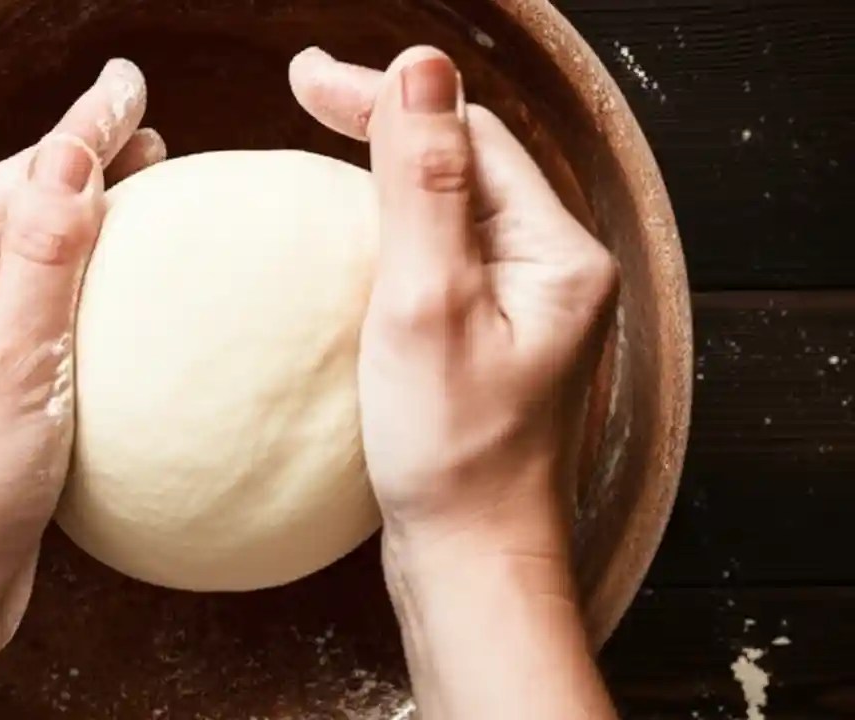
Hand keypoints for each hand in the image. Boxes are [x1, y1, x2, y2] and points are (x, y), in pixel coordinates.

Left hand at [0, 58, 165, 650]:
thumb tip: (72, 152)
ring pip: (38, 258)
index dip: (81, 131)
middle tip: (147, 135)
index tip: (131, 89)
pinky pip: (49, 311)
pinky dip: (91, 287)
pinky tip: (128, 289)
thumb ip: (46, 251)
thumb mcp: (13, 352)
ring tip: (143, 191)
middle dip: (85, 167)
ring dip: (91, 222)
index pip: (20, 178)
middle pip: (24, 207)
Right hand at [291, 46, 616, 555]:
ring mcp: (522, 307)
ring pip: (451, 206)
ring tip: (324, 138)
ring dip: (387, 167)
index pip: (469, 134)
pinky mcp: (489, 340)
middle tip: (307, 91)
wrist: (472, 562)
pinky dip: (391, 227)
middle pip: (465, 160)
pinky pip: (441, 256)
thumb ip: (426, 183)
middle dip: (387, 118)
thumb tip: (422, 68)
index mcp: (558, 253)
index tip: (305, 80)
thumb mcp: (427, 304)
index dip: (389, 96)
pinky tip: (350, 232)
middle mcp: (552, 271)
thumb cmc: (455, 454)